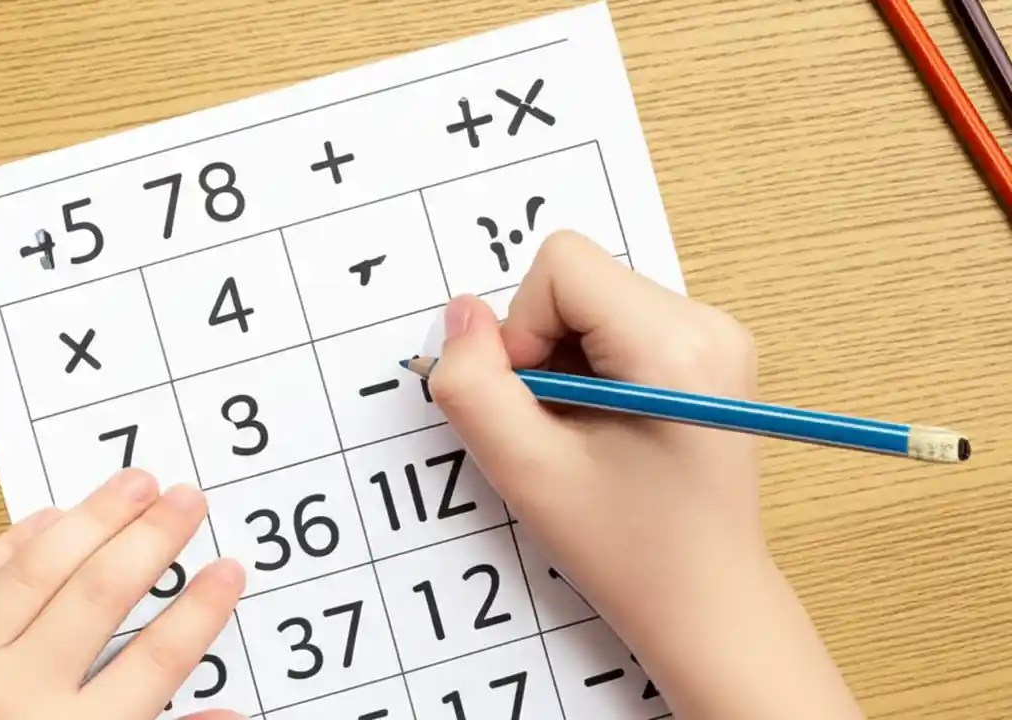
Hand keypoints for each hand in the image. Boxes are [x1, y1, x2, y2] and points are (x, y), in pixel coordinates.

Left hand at [0, 470, 245, 719]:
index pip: (157, 661)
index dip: (200, 609)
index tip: (227, 571)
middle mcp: (19, 696)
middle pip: (104, 595)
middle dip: (155, 539)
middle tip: (187, 499)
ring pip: (41, 568)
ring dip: (97, 518)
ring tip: (135, 482)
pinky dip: (15, 541)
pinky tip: (52, 515)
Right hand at [428, 232, 860, 718]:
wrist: (706, 603)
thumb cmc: (628, 550)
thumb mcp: (528, 473)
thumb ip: (475, 386)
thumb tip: (461, 312)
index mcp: (676, 344)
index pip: (563, 263)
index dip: (522, 328)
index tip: (535, 404)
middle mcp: (709, 323)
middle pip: (578, 279)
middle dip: (543, 346)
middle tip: (556, 427)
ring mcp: (716, 336)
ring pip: (592, 301)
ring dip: (563, 360)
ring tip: (583, 433)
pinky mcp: (708, 353)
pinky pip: (617, 323)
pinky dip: (589, 367)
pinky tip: (603, 427)